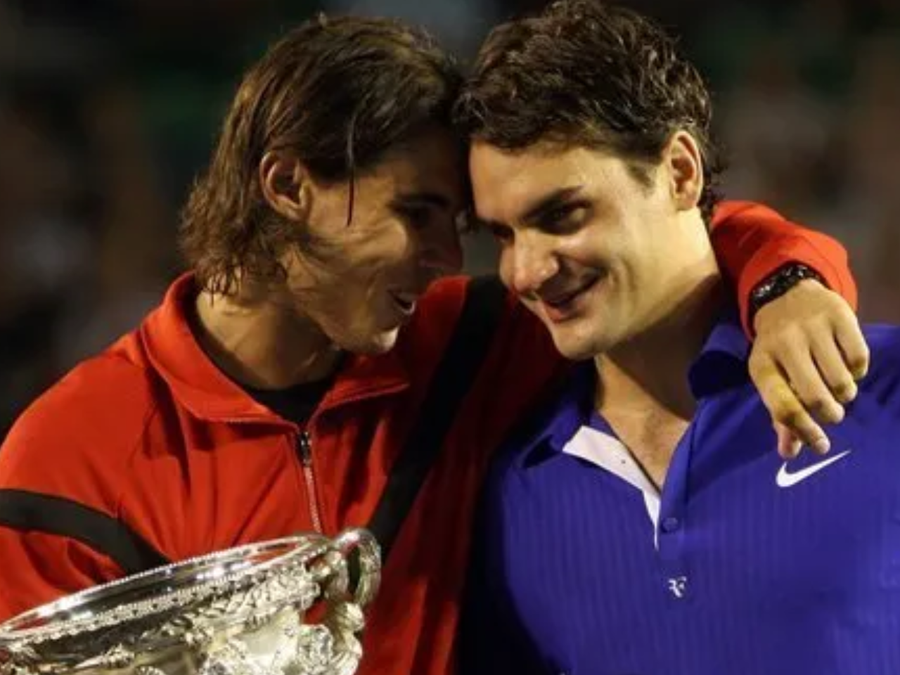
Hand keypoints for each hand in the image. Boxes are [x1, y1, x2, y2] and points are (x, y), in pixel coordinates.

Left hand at [748, 279, 868, 458]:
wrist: (786, 296)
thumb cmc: (778, 348)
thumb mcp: (772, 377)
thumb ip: (782, 415)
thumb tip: (790, 453)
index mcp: (762, 365)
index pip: (783, 407)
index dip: (804, 431)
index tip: (821, 446)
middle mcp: (784, 344)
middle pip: (815, 397)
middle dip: (830, 414)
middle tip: (832, 413)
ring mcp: (811, 328)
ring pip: (841, 381)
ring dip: (845, 394)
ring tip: (838, 388)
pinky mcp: (839, 315)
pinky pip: (859, 359)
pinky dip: (858, 372)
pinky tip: (847, 367)